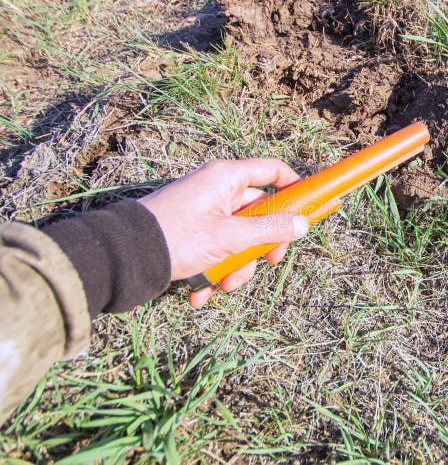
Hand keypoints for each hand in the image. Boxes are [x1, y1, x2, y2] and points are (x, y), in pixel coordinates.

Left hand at [138, 159, 308, 308]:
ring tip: (221, 286)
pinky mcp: (191, 235)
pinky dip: (212, 273)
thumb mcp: (230, 237)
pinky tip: (200, 294)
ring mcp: (203, 214)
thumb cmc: (177, 238)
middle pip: (259, 214)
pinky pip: (216, 252)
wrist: (123, 260)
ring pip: (238, 239)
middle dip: (260, 246)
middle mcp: (216, 191)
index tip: (308, 211)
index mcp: (226, 178)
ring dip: (235, 268)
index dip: (295, 187)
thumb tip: (302, 224)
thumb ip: (270, 230)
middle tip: (269, 261)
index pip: (272, 170)